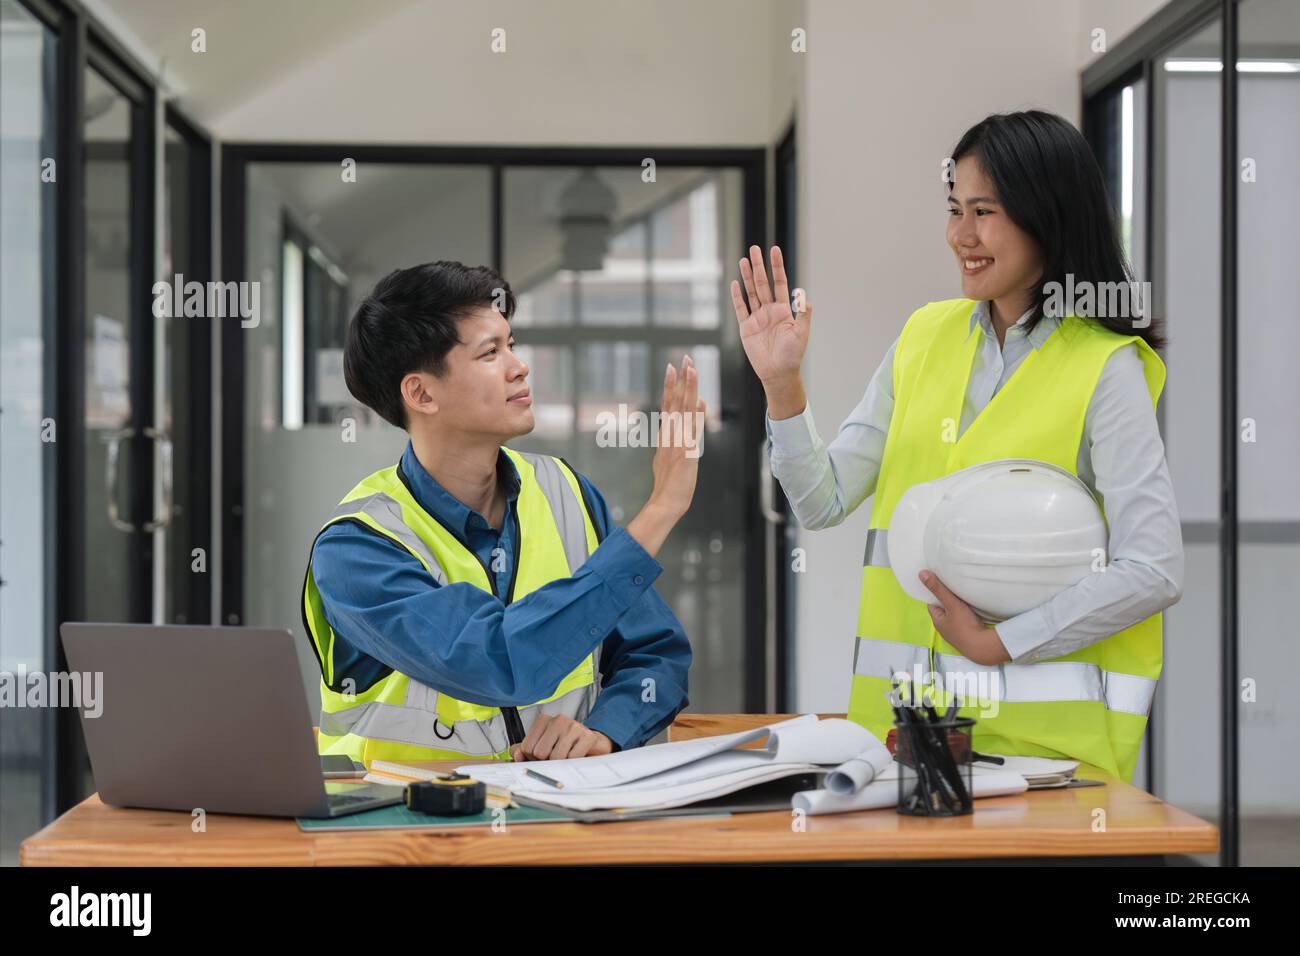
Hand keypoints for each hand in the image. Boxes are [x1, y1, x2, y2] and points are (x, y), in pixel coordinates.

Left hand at [509, 714, 613, 760]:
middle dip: (546, 761)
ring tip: (566, 756)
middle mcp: (557, 719)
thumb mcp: (539, 745)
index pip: (526, 747)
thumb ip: (522, 751)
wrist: (591, 744)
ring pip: (556, 757)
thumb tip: (517, 755)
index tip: (542, 755)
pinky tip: (576, 756)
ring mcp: (573, 726)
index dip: (533, 758)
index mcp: (543, 720)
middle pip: (540, 753)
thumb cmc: (562, 745)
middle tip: (555, 757)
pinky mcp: (587, 736)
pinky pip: (572, 758)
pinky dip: (573, 763)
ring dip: (560, 763)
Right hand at [626, 355, 705, 557]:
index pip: (668, 404)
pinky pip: (692, 431)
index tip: (673, 367)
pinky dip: (697, 416)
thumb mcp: (670, 456)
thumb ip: (677, 438)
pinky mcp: (685, 454)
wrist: (665, 502)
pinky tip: (701, 402)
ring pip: (683, 411)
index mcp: (665, 435)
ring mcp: (677, 443)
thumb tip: (689, 420)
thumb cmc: (669, 483)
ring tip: (690, 370)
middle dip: (680, 379)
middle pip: (674, 402)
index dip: (670, 385)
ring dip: (688, 390)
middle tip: (683, 359)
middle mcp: (670, 436)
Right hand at [731, 245, 810, 395]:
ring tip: (743, 260)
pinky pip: (740, 309)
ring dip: (747, 276)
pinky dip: (737, 296)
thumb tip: (802, 294)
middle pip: (763, 283)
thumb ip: (803, 313)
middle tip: (754, 249)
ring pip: (751, 292)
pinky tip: (735, 284)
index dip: (777, 266)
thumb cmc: (793, 355)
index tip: (774, 250)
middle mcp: (769, 310)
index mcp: (783, 309)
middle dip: (758, 266)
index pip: (779, 282)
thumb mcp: (801, 333)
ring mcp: (757, 318)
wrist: (778, 373)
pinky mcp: (746, 328)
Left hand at [919, 570, 1011, 665]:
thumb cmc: (965, 626)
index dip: (936, 594)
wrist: (983, 647)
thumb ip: (938, 589)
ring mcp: (956, 634)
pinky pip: (965, 623)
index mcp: (937, 621)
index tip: (941, 586)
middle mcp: (945, 629)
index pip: (933, 604)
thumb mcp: (951, 604)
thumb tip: (922, 574)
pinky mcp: (967, 636)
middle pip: (944, 610)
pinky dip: (967, 616)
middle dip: (949, 601)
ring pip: (955, 617)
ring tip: (965, 599)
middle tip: (955, 590)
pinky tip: (974, 612)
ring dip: (959, 609)